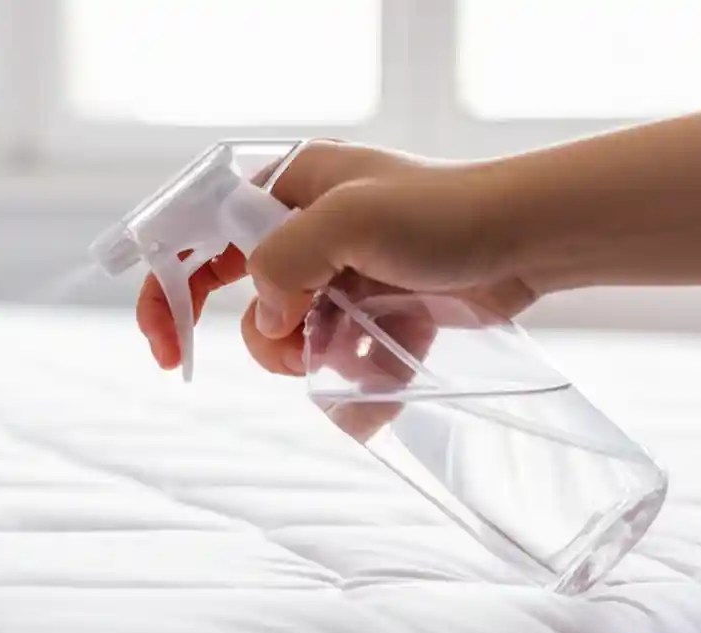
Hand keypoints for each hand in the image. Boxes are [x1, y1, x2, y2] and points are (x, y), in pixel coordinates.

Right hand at [136, 140, 538, 376]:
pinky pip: (340, 356)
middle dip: (264, 338)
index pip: (197, 233)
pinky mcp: (373, 309)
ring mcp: (339, 271)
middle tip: (291, 358)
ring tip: (360, 355)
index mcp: (287, 186)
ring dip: (315, 358)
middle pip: (239, 296)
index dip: (168, 288)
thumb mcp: (350, 220)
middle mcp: (306, 226)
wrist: (534, 241)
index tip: (166, 347)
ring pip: (290, 337)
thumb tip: (264, 317)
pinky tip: (390, 377)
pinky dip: (358, 376)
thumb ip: (283, 260)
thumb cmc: (448, 213)